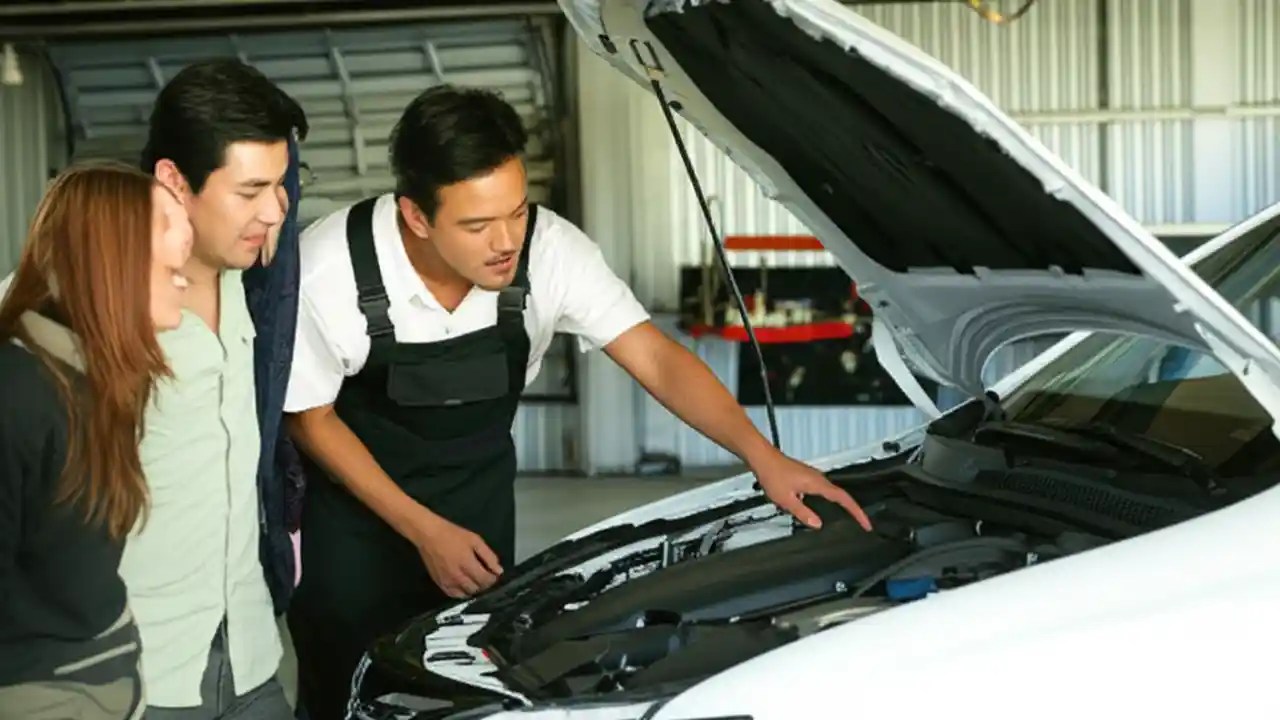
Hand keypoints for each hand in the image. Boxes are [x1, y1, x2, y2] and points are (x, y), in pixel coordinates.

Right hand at [412, 516, 503, 598]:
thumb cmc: (453, 535)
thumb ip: (488, 556)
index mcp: (467, 564)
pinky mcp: (440, 584)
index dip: (493, 578)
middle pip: (477, 589)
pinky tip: (464, 585)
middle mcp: (458, 576)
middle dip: (484, 584)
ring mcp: (448, 582)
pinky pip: (454, 595)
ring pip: (467, 594)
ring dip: (474, 589)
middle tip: (485, 575)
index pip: (486, 580)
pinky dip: (462, 592)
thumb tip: (498, 570)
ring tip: (475, 580)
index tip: (494, 573)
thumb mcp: (475, 540)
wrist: (429, 535)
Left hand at [751, 452, 872, 530]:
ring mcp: (812, 476)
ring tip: (844, 516)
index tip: (866, 523)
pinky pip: (819, 490)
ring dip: (835, 505)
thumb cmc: (773, 474)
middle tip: (860, 523)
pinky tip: (810, 506)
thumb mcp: (787, 500)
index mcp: (818, 484)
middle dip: (851, 510)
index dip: (857, 512)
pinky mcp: (805, 476)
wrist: (763, 458)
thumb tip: (817, 524)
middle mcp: (818, 478)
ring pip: (828, 493)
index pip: (844, 499)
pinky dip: (821, 499)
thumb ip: (803, 513)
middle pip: (840, 496)